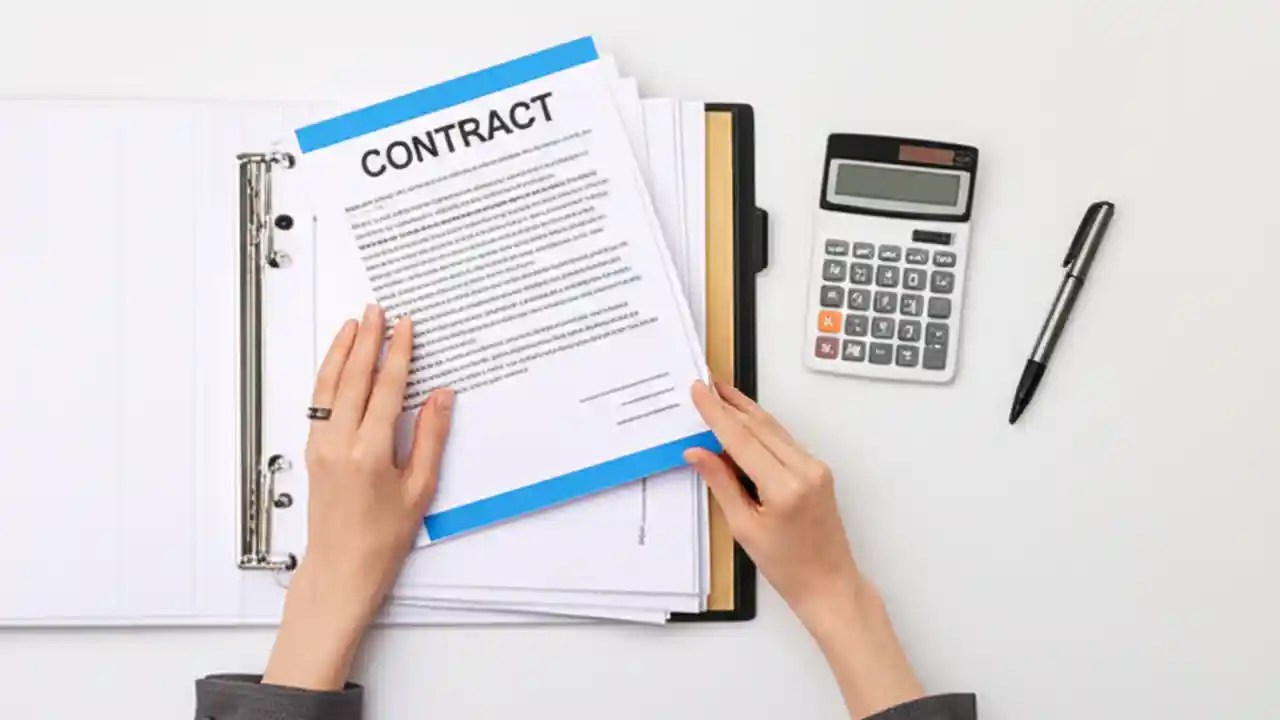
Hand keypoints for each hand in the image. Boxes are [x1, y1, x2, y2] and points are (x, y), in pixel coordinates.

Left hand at [263, 304, 453, 690]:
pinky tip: (337, 363)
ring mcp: (321, 445)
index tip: (405, 328)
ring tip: (354, 324)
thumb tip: (441, 397)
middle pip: (354, 377)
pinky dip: (329, 375)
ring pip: (329, 385)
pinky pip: (320, 401)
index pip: (387, 387)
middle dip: (367, 340)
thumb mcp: (419, 489)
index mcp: (370, 452)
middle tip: (377, 311)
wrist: (341, 570)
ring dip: (342, 351)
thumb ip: (430, 438)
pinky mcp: (313, 451)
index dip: (398, 353)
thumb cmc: (381, 539)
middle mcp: (339, 443)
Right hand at [686, 379, 858, 619]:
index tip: (699, 390)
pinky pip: (784, 441)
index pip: (741, 439)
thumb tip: (697, 452)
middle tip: (707, 382)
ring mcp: (815, 468)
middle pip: (760, 426)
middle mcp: (804, 470)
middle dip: (731, 404)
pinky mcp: (817, 470)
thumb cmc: (787, 565)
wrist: (829, 583)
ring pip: (773, 430)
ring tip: (722, 393)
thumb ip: (721, 483)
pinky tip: (744, 421)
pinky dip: (761, 429)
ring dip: (746, 411)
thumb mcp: (743, 527)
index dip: (716, 413)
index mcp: (784, 487)